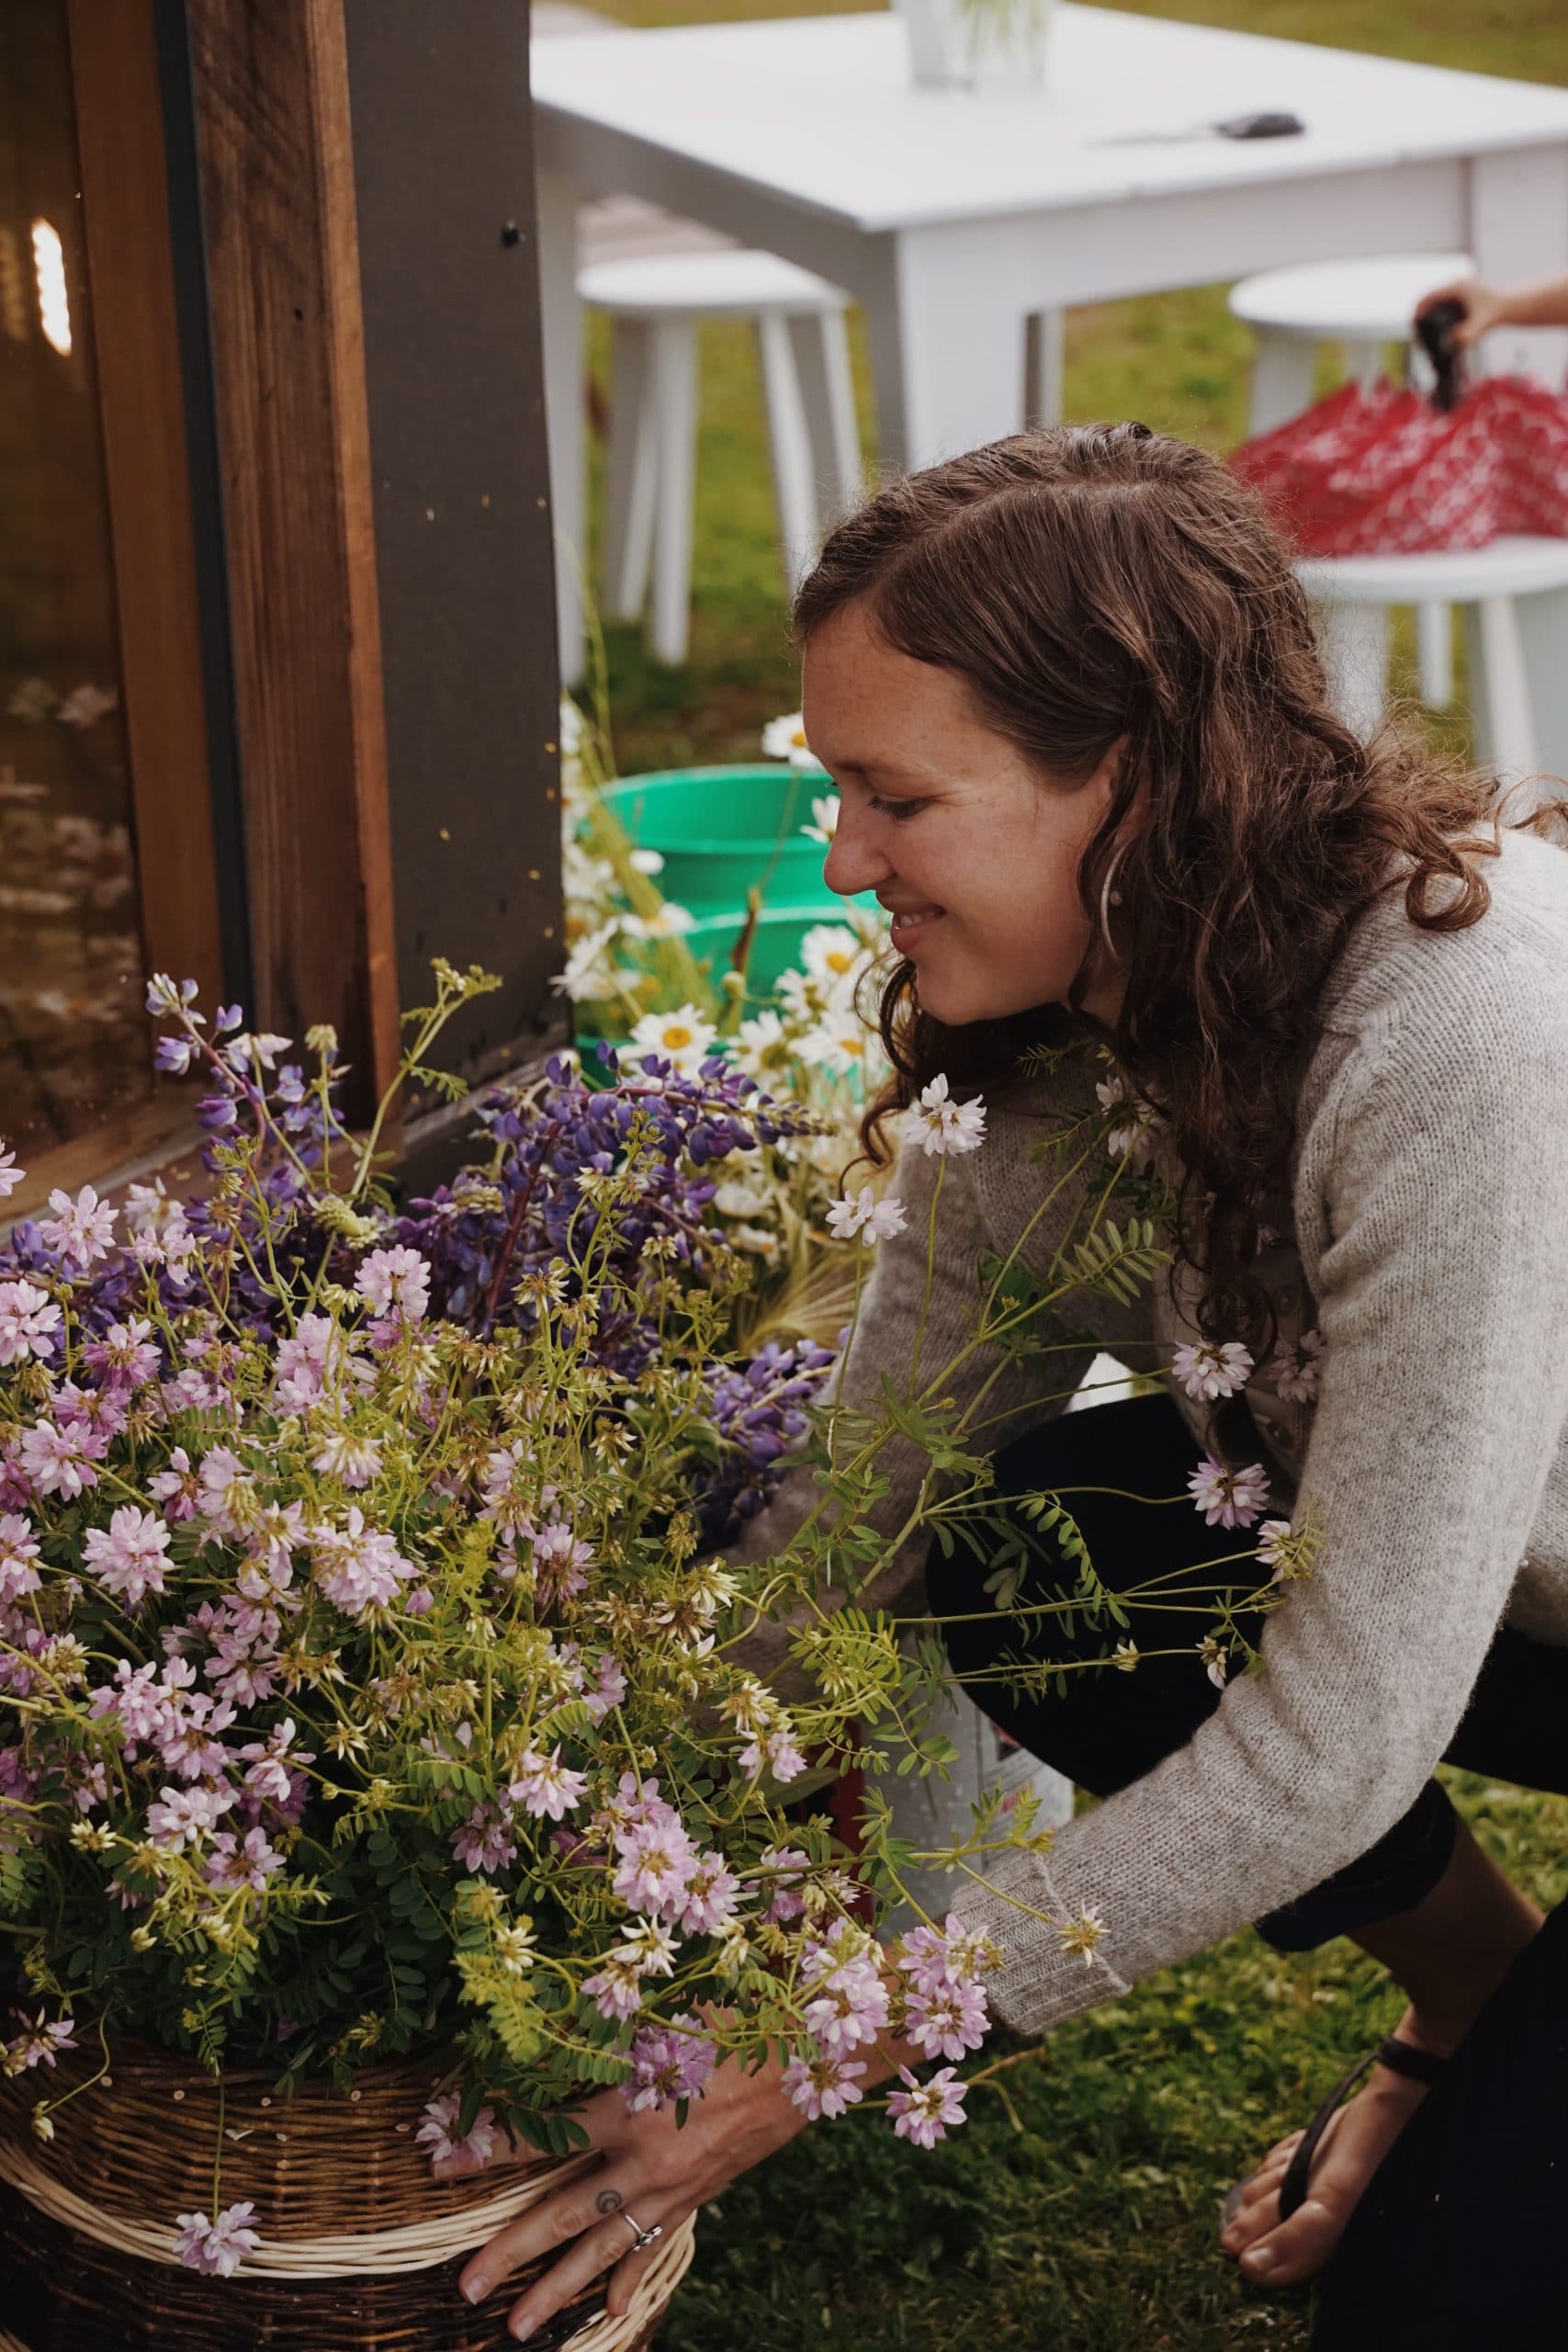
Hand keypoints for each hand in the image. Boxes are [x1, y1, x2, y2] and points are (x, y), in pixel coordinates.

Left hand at [449, 2050, 810, 2341]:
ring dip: (559, 2289)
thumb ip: (608, 2041)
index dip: (492, 2148)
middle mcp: (645, 2160)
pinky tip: (608, 2314)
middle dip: (513, 2251)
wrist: (805, 2060)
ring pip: (605, 2249)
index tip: (443, 2164)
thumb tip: (551, 2038)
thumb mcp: (665, 2022)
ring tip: (518, 2327)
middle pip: (566, 2213)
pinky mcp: (697, 2198)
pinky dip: (632, 2282)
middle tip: (467, 2287)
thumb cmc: (732, 2024)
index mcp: (630, 2108)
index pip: (545, 2135)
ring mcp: (673, 2188)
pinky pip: (657, 2247)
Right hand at [1413, 276, 1509, 346]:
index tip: (1412, 324)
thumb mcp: (1482, 324)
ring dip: (1428, 314)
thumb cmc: (1497, 312)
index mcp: (1456, 288)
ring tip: (1422, 332)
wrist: (1511, 306)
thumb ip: (1469, 333)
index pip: (1428, 296)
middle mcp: (1455, 286)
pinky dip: (1436, 314)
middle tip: (1415, 332)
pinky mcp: (1461, 298)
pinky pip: (1442, 305)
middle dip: (1420, 314)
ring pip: (1435, 302)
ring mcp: (1458, 291)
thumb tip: (1456, 340)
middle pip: (1429, 299)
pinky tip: (1435, 328)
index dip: (1418, 310)